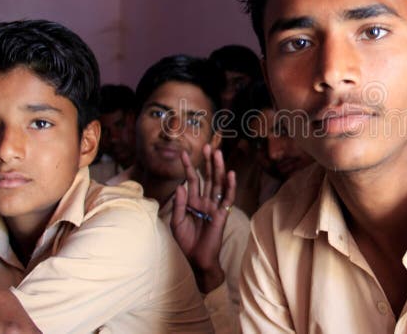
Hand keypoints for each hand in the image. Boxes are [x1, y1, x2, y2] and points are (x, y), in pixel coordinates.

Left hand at [170, 144, 236, 291]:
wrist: (196, 259)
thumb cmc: (186, 242)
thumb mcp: (176, 222)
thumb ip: (179, 204)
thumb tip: (181, 186)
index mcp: (193, 202)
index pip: (191, 180)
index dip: (188, 167)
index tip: (183, 153)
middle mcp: (205, 201)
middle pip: (208, 177)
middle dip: (207, 162)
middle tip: (207, 146)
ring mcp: (214, 207)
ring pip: (218, 184)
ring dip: (218, 168)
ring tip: (217, 153)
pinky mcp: (222, 214)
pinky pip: (227, 198)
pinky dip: (230, 186)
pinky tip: (230, 174)